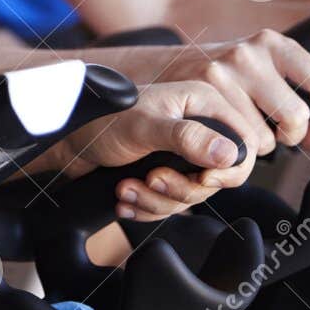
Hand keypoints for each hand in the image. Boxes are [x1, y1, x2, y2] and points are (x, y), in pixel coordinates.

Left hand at [31, 79, 256, 220]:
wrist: (65, 140)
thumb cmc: (100, 120)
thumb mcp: (145, 127)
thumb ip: (187, 138)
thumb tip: (228, 154)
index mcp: (202, 103)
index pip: (244, 146)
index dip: (228, 170)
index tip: (201, 179)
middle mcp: (197, 126)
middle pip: (217, 179)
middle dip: (179, 189)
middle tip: (151, 178)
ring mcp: (180, 153)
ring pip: (191, 196)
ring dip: (156, 200)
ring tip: (126, 187)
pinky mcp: (164, 172)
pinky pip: (170, 204)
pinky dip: (146, 206)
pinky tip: (125, 196)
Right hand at [121, 29, 309, 158]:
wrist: (165, 73)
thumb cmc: (225, 83)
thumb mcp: (266, 84)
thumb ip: (303, 113)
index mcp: (274, 44)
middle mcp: (249, 52)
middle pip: (295, 114)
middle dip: (291, 135)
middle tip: (277, 136)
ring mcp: (222, 71)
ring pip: (264, 135)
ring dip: (260, 147)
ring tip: (244, 133)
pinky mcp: (199, 92)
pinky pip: (236, 142)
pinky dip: (238, 151)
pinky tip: (228, 139)